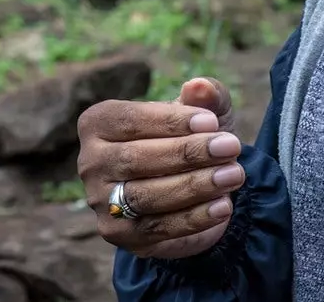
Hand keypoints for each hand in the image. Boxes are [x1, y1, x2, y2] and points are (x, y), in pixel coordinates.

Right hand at [76, 77, 244, 259]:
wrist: (190, 186)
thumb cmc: (191, 137)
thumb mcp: (204, 112)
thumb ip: (206, 95)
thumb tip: (199, 87)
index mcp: (98, 123)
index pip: (130, 120)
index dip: (172, 121)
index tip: (212, 122)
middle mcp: (90, 163)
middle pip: (135, 159)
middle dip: (187, 154)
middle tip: (231, 148)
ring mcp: (101, 202)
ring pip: (145, 197)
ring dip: (193, 187)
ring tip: (233, 175)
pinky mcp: (119, 235)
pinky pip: (157, 229)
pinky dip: (193, 219)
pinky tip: (223, 206)